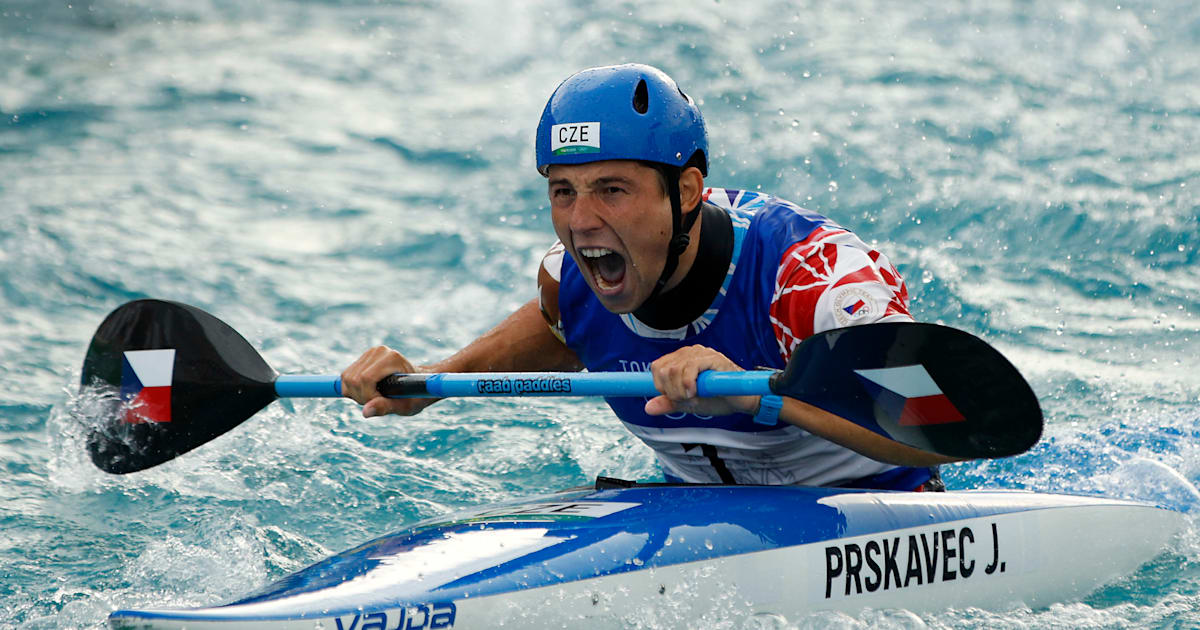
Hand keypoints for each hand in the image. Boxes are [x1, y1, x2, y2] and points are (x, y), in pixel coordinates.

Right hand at [341, 346, 436, 417]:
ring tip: (374, 398)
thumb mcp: (404, 406)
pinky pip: (345, 376)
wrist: (421, 383)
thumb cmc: (416, 396)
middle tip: (377, 402)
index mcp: (392, 358)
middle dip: (361, 397)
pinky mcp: (363, 358)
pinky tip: (367, 392)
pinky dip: (352, 389)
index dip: (367, 396)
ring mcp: (370, 353)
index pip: (365, 379)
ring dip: (355, 394)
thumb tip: (365, 412)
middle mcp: (379, 351)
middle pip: (353, 379)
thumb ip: (385, 407)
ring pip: (346, 378)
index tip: (380, 403)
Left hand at [644, 345, 758, 418]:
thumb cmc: (718, 398)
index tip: (673, 397)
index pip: (657, 367)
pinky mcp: (713, 358)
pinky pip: (691, 366)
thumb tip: (648, 408)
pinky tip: (695, 391)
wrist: (741, 401)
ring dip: (679, 389)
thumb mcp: (688, 403)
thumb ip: (669, 403)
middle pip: (663, 369)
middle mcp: (689, 353)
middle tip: (685, 399)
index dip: (660, 385)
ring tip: (693, 396)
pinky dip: (688, 382)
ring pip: (674, 369)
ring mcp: (701, 353)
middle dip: (670, 390)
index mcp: (681, 360)